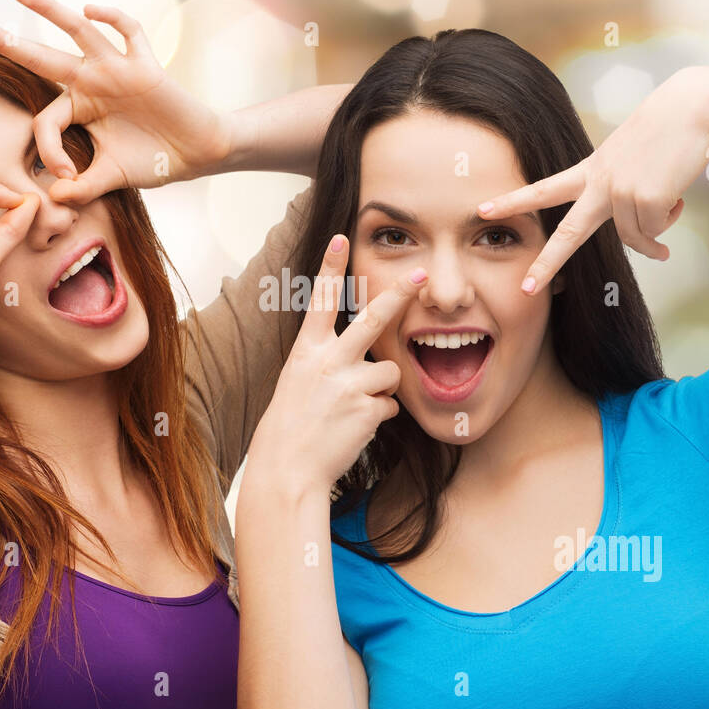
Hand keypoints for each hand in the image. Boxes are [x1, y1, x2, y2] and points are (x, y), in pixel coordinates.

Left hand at [0, 0, 231, 203]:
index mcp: (80, 109)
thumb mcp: (112, 176)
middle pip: (41, 58)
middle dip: (8, 41)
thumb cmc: (154, 161)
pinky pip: (129, 32)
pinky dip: (112, 18)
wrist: (198, 154)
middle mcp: (92, 83)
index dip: (49, 150)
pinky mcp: (145, 66)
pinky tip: (91, 8)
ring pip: (77, 33)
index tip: (64, 177)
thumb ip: (83, 186)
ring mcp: (116, 70)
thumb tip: (53, 198)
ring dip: (48, 11)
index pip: (46, 121)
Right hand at [248, 236, 428, 491]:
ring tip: (352, 408)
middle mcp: (328, 362)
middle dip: (399, 294)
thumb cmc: (291, 428)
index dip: (330, 268)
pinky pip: (390, 405)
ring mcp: (350, 385)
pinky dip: (378, 416)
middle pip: (373, 320)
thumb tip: (368, 359)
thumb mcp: (299, 384)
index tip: (340, 238)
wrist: (288, 470)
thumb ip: (328, 363)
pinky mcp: (369, 409)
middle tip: (421, 274)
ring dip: (381, 389)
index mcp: (306, 352)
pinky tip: (354, 428)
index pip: (318, 301)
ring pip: (390, 372)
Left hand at [476, 65, 708, 293]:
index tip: (483, 210)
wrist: (697, 107)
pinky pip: (657, 230)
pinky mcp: (647, 199)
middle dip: (546, 264)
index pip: (544, 188)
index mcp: (592, 168)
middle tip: (526, 288)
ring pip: (635, 237)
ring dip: (656, 230)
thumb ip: (621, 191)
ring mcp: (622, 192)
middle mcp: (600, 183)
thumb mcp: (630, 157)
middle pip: (568, 233)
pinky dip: (671, 221)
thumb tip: (640, 235)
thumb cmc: (668, 129)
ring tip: (671, 200)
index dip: (513, 201)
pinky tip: (678, 194)